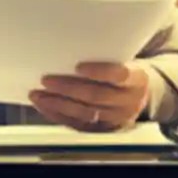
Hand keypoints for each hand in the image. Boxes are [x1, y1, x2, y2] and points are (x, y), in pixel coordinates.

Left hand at [29, 61, 150, 131]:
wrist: (139, 95)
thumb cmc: (123, 70)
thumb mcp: (123, 60)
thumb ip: (104, 56)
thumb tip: (68, 46)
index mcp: (137, 80)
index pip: (119, 75)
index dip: (98, 71)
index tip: (77, 66)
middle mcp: (129, 103)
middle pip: (97, 97)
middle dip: (68, 89)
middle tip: (46, 80)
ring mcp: (116, 120)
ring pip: (85, 114)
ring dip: (58, 104)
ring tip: (38, 94)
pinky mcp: (103, 130)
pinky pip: (78, 125)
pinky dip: (58, 115)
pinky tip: (44, 105)